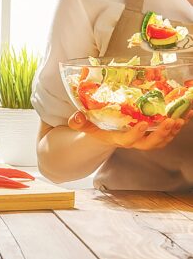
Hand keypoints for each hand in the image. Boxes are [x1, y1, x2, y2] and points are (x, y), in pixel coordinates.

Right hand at [68, 110, 192, 149]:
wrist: (106, 133)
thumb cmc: (97, 128)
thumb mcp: (85, 125)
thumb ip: (78, 122)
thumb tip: (76, 117)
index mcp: (117, 138)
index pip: (127, 141)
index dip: (135, 135)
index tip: (143, 124)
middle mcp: (133, 141)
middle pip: (149, 144)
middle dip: (161, 135)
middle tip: (171, 122)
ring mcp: (143, 138)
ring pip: (161, 140)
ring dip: (173, 130)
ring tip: (182, 116)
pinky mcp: (150, 133)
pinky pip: (166, 133)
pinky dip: (177, 125)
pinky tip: (186, 113)